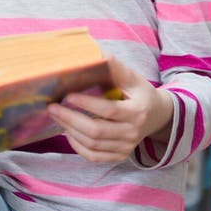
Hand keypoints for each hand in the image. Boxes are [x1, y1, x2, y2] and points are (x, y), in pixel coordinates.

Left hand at [47, 55, 173, 163]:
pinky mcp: (120, 156)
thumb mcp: (133, 78)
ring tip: (57, 117)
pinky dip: (78, 147)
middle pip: (97, 131)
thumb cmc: (141, 93)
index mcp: (137, 112)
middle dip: (71, 119)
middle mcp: (132, 133)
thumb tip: (95, 53)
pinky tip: (68, 133)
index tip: (67, 95)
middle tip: (53, 108)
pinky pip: (95, 157)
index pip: (108, 110)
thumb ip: (115, 67)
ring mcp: (126, 147)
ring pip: (93, 145)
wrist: (158, 116)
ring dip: (71, 131)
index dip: (87, 104)